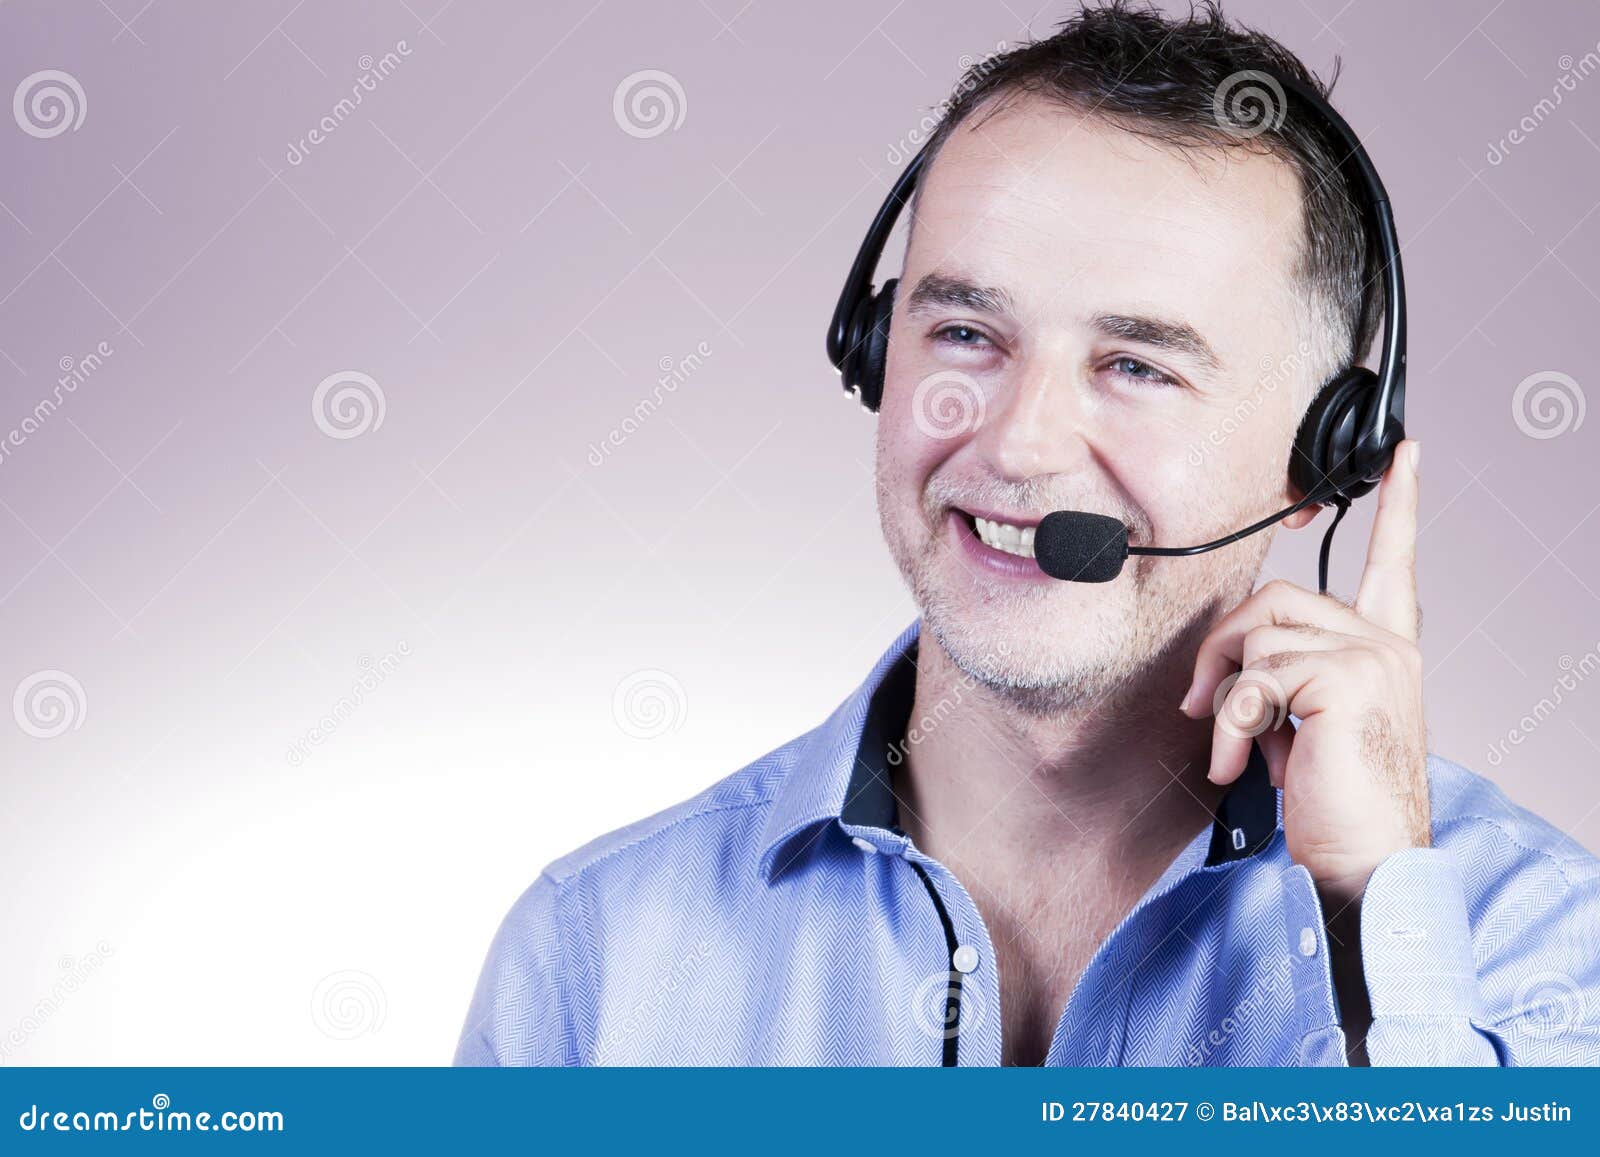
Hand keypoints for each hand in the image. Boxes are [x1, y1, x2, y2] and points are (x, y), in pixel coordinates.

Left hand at [1180, 439, 1428, 904]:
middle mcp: (1389, 644)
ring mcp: (1373, 657)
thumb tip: (1226, 670)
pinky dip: (1232, 725)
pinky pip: (1255, 678)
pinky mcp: (1347, 680)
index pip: (1394, 564)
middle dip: (1222, 648)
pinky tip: (1243, 764)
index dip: (1399, 506)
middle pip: (1276, 600)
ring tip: (1235, 750)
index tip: (1404, 455)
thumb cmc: (1337, 803)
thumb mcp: (1309, 725)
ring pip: (1258, 638)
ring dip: (1225, 700)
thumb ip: (1288, 677)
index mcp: (1387, 648)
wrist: (1366, 863)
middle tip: (1198, 704)